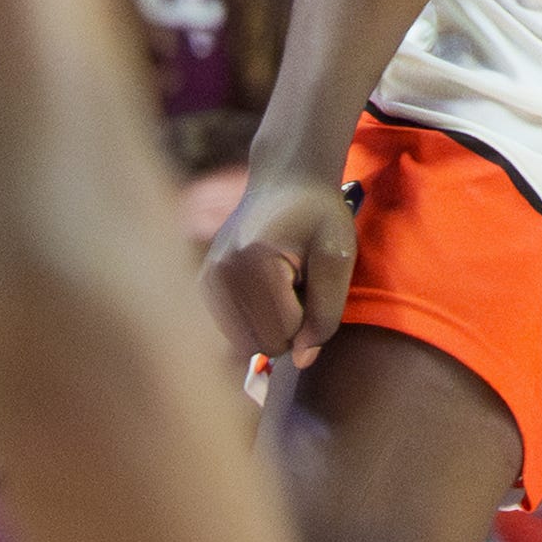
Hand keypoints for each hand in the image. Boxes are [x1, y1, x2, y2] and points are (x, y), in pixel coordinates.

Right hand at [202, 172, 358, 369]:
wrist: (286, 179)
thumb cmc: (318, 214)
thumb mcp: (338, 255)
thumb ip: (326, 312)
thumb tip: (301, 361)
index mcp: (256, 259)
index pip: (287, 331)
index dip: (311, 314)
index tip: (313, 277)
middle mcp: (222, 271)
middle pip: (263, 343)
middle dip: (289, 324)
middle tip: (299, 282)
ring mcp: (207, 278)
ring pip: (245, 344)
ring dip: (271, 324)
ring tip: (282, 286)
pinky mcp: (204, 284)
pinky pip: (233, 332)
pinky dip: (254, 321)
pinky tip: (264, 290)